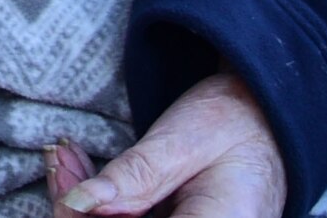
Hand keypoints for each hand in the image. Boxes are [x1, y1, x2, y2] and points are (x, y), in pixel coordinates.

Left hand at [56, 72, 289, 217]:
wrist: (266, 118)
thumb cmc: (233, 123)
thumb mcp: (179, 143)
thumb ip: (134, 179)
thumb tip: (75, 205)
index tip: (65, 192)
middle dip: (78, 214)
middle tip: (61, 160)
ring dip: (84, 207)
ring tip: (67, 158)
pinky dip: (100, 206)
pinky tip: (80, 171)